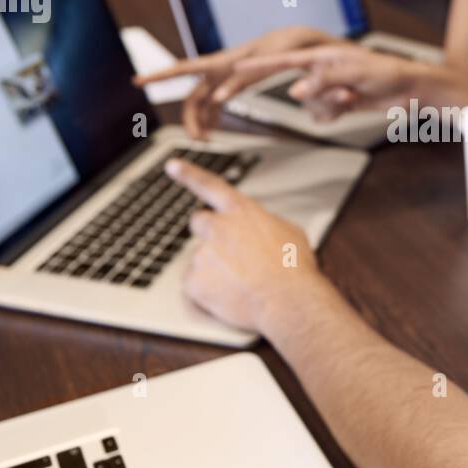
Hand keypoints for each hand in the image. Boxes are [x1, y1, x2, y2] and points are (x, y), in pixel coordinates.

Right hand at [133, 26, 340, 137]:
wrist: (299, 41)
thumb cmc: (286, 47)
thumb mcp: (266, 63)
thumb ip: (242, 81)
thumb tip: (219, 97)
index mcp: (222, 61)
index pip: (183, 68)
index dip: (159, 75)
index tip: (137, 80)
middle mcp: (218, 69)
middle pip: (192, 95)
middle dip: (188, 118)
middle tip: (195, 139)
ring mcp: (225, 77)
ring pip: (203, 102)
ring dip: (201, 121)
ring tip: (206, 140)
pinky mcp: (234, 83)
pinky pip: (215, 102)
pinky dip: (213, 116)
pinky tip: (215, 129)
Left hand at [166, 158, 331, 333]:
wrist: (287, 301)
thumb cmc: (294, 269)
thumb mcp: (290, 232)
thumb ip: (267, 222)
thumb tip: (263, 226)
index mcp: (241, 211)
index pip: (210, 185)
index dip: (188, 174)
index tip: (172, 165)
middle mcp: (217, 227)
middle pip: (199, 223)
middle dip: (210, 235)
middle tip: (229, 254)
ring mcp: (202, 254)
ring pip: (200, 259)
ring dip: (215, 268)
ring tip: (241, 283)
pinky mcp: (193, 281)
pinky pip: (194, 284)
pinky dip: (208, 291)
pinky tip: (229, 296)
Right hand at [231, 43, 421, 121]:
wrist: (409, 88)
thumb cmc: (387, 71)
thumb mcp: (355, 72)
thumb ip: (323, 81)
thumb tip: (296, 92)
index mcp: (320, 56)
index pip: (282, 62)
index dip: (257, 66)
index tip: (234, 67)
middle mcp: (320, 71)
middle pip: (300, 93)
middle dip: (323, 98)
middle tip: (347, 94)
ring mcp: (326, 88)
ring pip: (310, 107)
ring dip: (333, 107)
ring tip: (355, 96)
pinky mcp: (334, 103)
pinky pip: (321, 116)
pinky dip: (336, 114)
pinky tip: (353, 105)